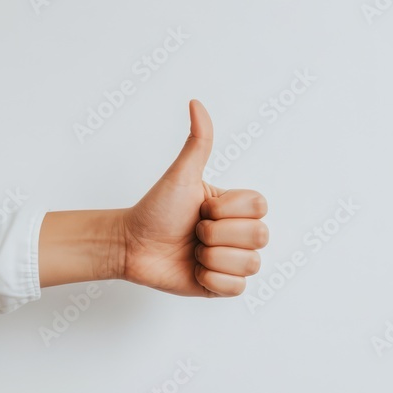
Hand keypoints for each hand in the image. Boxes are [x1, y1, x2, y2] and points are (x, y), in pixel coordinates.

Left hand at [120, 100, 268, 296]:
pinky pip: (236, 288)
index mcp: (235, 207)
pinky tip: (194, 270)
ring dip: (213, 258)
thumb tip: (196, 103)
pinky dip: (212, 280)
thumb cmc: (155, 210)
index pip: (260, 208)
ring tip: (192, 251)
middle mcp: (238, 233)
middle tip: (194, 231)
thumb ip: (198, 142)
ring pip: (250, 264)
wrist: (132, 245)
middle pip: (259, 237)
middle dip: (218, 235)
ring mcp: (231, 261)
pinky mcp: (221, 286)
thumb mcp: (181, 176)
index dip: (228, 210)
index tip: (202, 208)